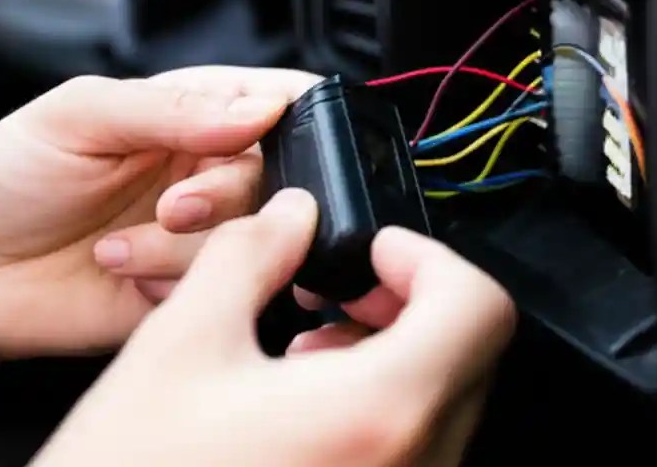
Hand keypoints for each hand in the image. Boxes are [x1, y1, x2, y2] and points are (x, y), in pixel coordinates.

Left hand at [0, 67, 321, 360]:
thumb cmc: (10, 180)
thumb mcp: (79, 116)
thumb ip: (172, 108)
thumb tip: (261, 107)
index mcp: (196, 111)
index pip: (279, 99)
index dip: (287, 117)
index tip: (253, 138)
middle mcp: (211, 168)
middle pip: (281, 175)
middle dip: (225, 195)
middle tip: (172, 208)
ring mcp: (209, 232)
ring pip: (255, 236)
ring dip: (186, 247)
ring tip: (117, 248)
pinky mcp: (197, 288)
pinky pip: (225, 287)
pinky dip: (174, 284)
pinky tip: (125, 275)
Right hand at [33, 189, 516, 466]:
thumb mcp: (178, 347)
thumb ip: (246, 256)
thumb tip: (285, 215)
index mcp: (378, 411)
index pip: (478, 307)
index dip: (429, 259)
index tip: (376, 252)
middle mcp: (412, 463)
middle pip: (470, 352)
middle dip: (408, 303)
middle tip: (340, 289)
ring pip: (446, 401)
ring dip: (395, 356)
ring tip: (309, 348)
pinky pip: (417, 446)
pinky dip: (383, 407)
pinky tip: (306, 405)